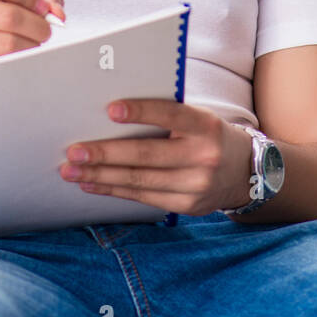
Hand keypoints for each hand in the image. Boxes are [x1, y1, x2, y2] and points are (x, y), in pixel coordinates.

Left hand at [59, 100, 253, 215]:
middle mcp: (202, 156)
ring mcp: (195, 185)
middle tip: (74, 152)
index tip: (110, 110)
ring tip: (71, 171)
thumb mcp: (198, 118)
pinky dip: (113, 191)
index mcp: (205, 125)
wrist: (245, 171)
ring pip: (139, 180)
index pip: (170, 115)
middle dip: (105, 154)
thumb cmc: (208, 135)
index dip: (141, 112)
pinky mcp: (186, 206)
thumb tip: (112, 114)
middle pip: (146, 155)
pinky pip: (142, 197)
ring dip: (100, 176)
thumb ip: (166, 116)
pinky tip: (91, 185)